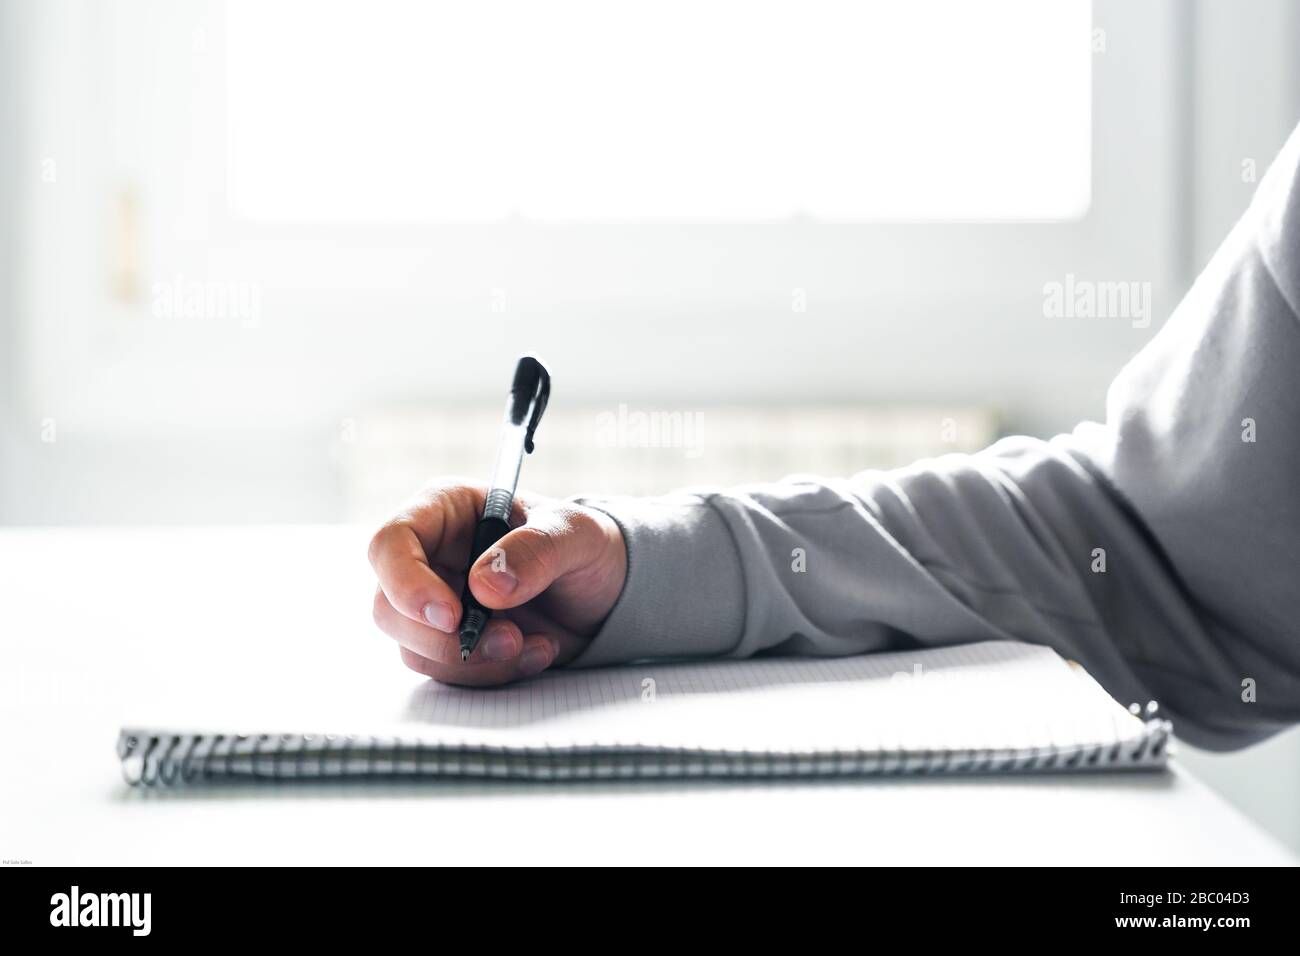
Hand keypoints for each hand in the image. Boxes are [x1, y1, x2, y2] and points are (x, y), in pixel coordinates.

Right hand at [368, 480, 626, 685]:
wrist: (606, 592)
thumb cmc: (585, 545)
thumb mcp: (577, 535)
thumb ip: (536, 550)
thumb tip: (486, 585)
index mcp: (445, 510)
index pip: (391, 543)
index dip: (407, 584)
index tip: (450, 616)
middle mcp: (430, 555)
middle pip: (389, 607)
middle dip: (445, 638)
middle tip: (509, 639)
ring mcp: (436, 601)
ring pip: (414, 648)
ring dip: (473, 660)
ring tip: (535, 644)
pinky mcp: (450, 641)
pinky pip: (446, 671)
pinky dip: (491, 673)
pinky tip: (536, 652)